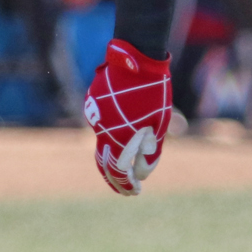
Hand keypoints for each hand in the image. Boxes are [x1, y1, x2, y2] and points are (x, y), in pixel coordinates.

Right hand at [85, 40, 173, 195]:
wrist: (136, 58)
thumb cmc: (153, 92)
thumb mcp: (159, 124)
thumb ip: (151, 150)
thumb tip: (143, 173)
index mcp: (119, 138)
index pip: (119, 172)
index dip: (126, 185)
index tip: (135, 192)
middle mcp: (102, 131)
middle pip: (103, 163)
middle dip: (115, 179)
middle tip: (126, 189)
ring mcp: (94, 117)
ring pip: (102, 143)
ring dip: (113, 157)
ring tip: (125, 168)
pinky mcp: (92, 104)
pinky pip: (101, 125)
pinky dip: (111, 134)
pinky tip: (123, 131)